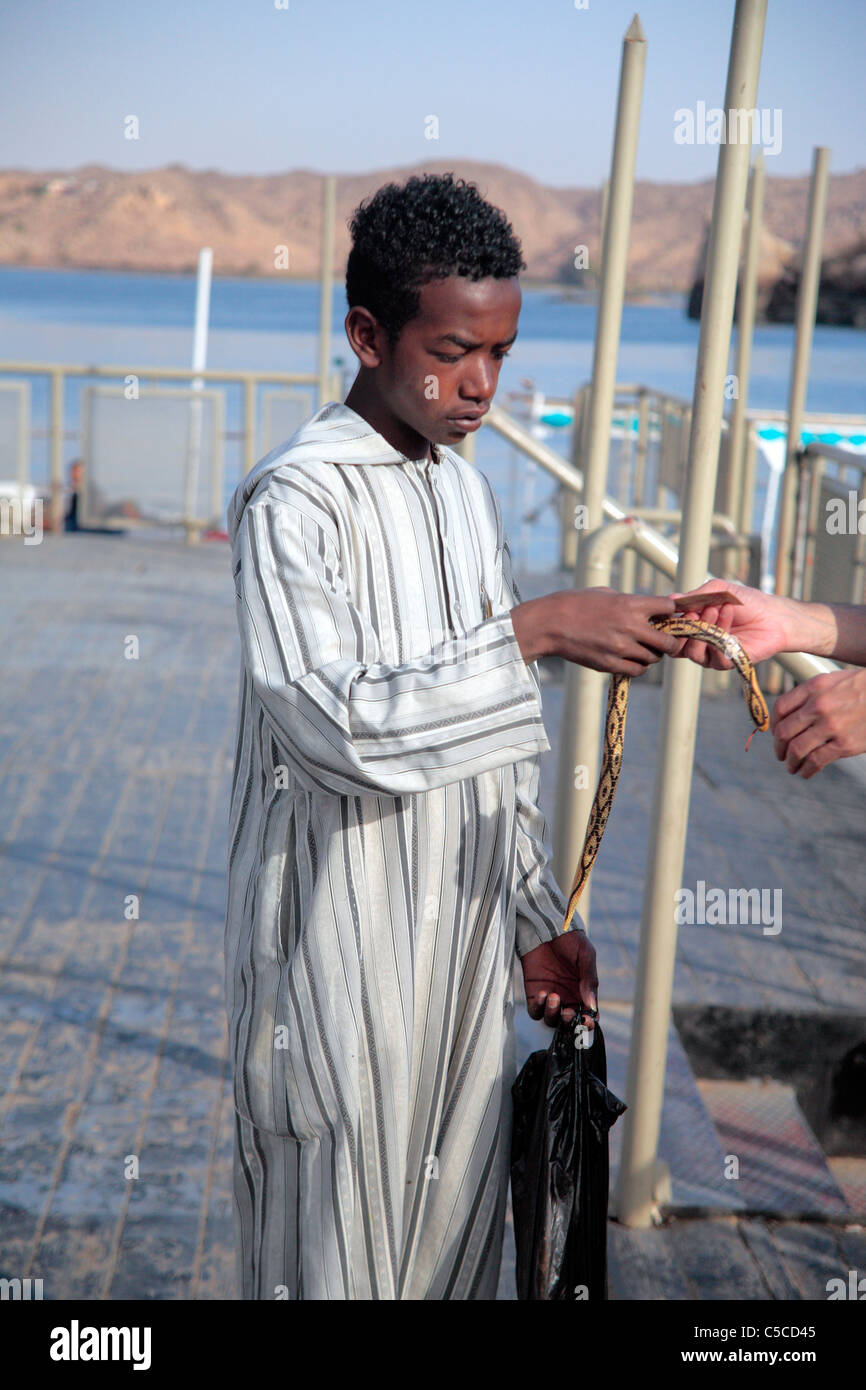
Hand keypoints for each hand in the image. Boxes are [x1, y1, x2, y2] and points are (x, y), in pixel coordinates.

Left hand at [520, 929, 598, 1030]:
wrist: (547, 927)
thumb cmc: (570, 940)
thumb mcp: (586, 956)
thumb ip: (589, 981)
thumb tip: (592, 1006)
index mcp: (583, 992)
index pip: (587, 1016)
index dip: (588, 1023)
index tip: (587, 1021)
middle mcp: (567, 998)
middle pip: (568, 1024)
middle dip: (569, 1023)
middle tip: (568, 1012)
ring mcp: (550, 997)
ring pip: (552, 1020)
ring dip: (553, 1015)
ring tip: (553, 997)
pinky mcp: (533, 994)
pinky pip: (535, 1011)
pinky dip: (539, 1008)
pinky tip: (542, 993)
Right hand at [530, 588, 681, 674]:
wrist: (549, 624)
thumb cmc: (575, 603)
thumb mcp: (606, 594)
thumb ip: (632, 602)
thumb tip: (653, 610)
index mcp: (630, 604)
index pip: (669, 608)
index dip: (670, 612)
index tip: (665, 615)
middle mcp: (630, 627)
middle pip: (668, 641)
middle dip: (668, 640)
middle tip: (661, 638)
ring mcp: (620, 648)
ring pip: (654, 658)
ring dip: (651, 654)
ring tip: (640, 647)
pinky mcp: (610, 665)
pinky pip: (637, 670)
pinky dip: (638, 666)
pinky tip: (630, 658)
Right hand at [668, 580, 791, 667]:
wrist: (775, 615)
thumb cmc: (747, 602)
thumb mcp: (717, 591)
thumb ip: (693, 597)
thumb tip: (670, 599)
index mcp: (694, 628)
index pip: (671, 632)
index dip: (671, 622)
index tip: (679, 607)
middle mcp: (700, 644)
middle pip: (676, 647)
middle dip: (685, 625)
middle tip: (697, 609)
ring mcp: (712, 655)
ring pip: (693, 653)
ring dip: (703, 629)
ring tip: (716, 610)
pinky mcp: (727, 663)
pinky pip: (714, 657)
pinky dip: (720, 633)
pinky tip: (729, 616)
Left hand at [771, 667, 865, 776]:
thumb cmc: (860, 688)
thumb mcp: (832, 681)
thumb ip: (809, 694)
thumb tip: (788, 715)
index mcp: (813, 688)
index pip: (780, 709)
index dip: (773, 725)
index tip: (776, 734)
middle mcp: (818, 706)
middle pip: (784, 732)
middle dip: (778, 748)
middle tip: (780, 755)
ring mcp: (831, 726)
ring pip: (796, 749)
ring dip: (790, 762)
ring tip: (791, 767)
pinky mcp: (844, 744)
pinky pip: (816, 761)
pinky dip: (807, 770)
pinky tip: (806, 773)